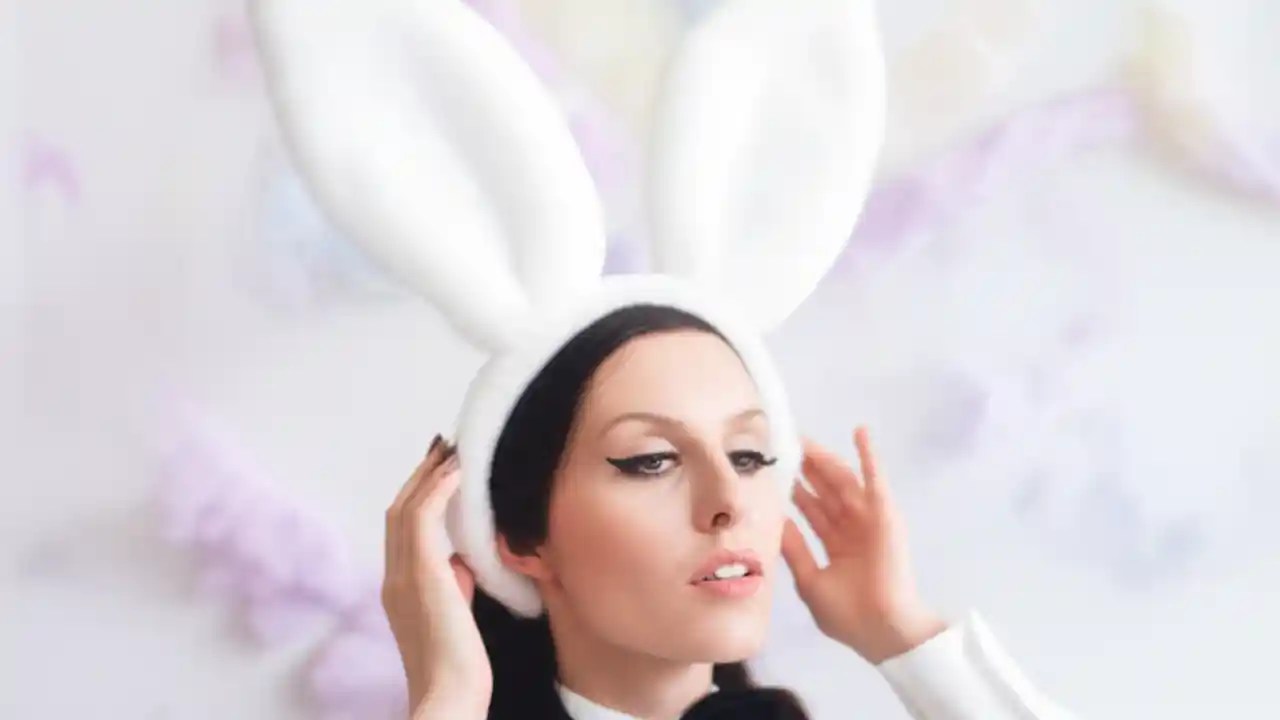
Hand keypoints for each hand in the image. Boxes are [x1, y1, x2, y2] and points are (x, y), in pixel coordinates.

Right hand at [382, 436, 490, 716]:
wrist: (448, 695)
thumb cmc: (459, 667)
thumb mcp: (455, 616)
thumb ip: (453, 587)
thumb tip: (463, 562)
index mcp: (398, 589)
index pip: (403, 531)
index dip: (418, 496)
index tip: (439, 471)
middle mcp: (393, 578)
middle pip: (398, 511)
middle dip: (420, 476)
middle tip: (443, 446)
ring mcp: (402, 576)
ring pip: (406, 508)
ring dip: (429, 474)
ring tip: (452, 448)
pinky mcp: (421, 574)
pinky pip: (422, 518)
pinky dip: (438, 488)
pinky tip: (457, 471)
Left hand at [780, 427, 947, 663]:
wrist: (880, 629)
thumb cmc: (847, 613)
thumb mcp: (810, 580)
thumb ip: (794, 549)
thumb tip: (775, 522)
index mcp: (836, 544)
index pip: (811, 509)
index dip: (794, 489)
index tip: (773, 469)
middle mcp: (851, 528)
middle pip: (824, 490)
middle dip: (805, 468)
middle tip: (785, 444)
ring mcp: (869, 519)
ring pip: (842, 481)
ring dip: (825, 459)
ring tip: (804, 439)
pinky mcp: (885, 514)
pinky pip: (876, 480)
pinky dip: (869, 455)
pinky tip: (860, 432)